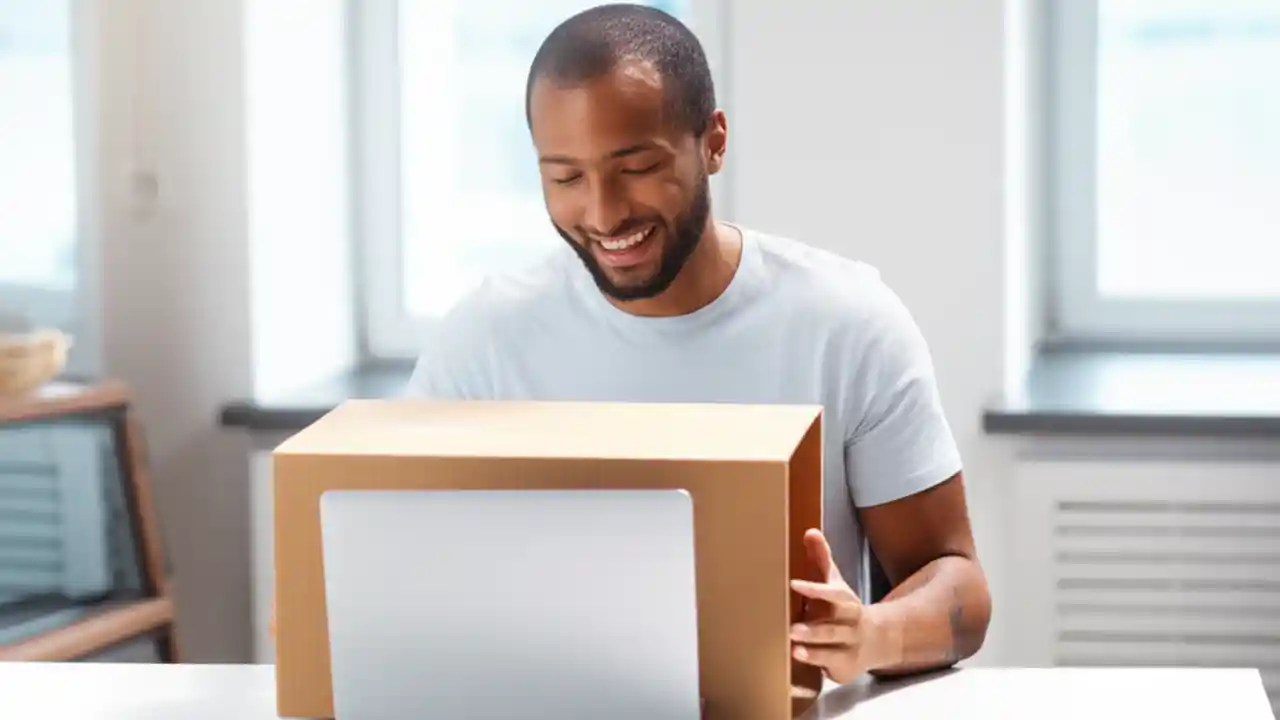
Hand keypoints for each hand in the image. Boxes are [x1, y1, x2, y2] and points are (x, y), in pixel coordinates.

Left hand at [789, 529, 886, 683]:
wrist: (877, 639)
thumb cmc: (844, 607)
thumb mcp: (835, 584)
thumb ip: (821, 559)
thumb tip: (810, 531)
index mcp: (845, 602)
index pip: (832, 594)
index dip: (815, 590)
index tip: (794, 584)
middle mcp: (850, 625)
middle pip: (834, 627)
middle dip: (815, 629)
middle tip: (792, 628)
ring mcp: (849, 647)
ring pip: (832, 649)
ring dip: (813, 648)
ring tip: (793, 644)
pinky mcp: (844, 666)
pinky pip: (831, 666)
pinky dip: (816, 663)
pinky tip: (798, 658)